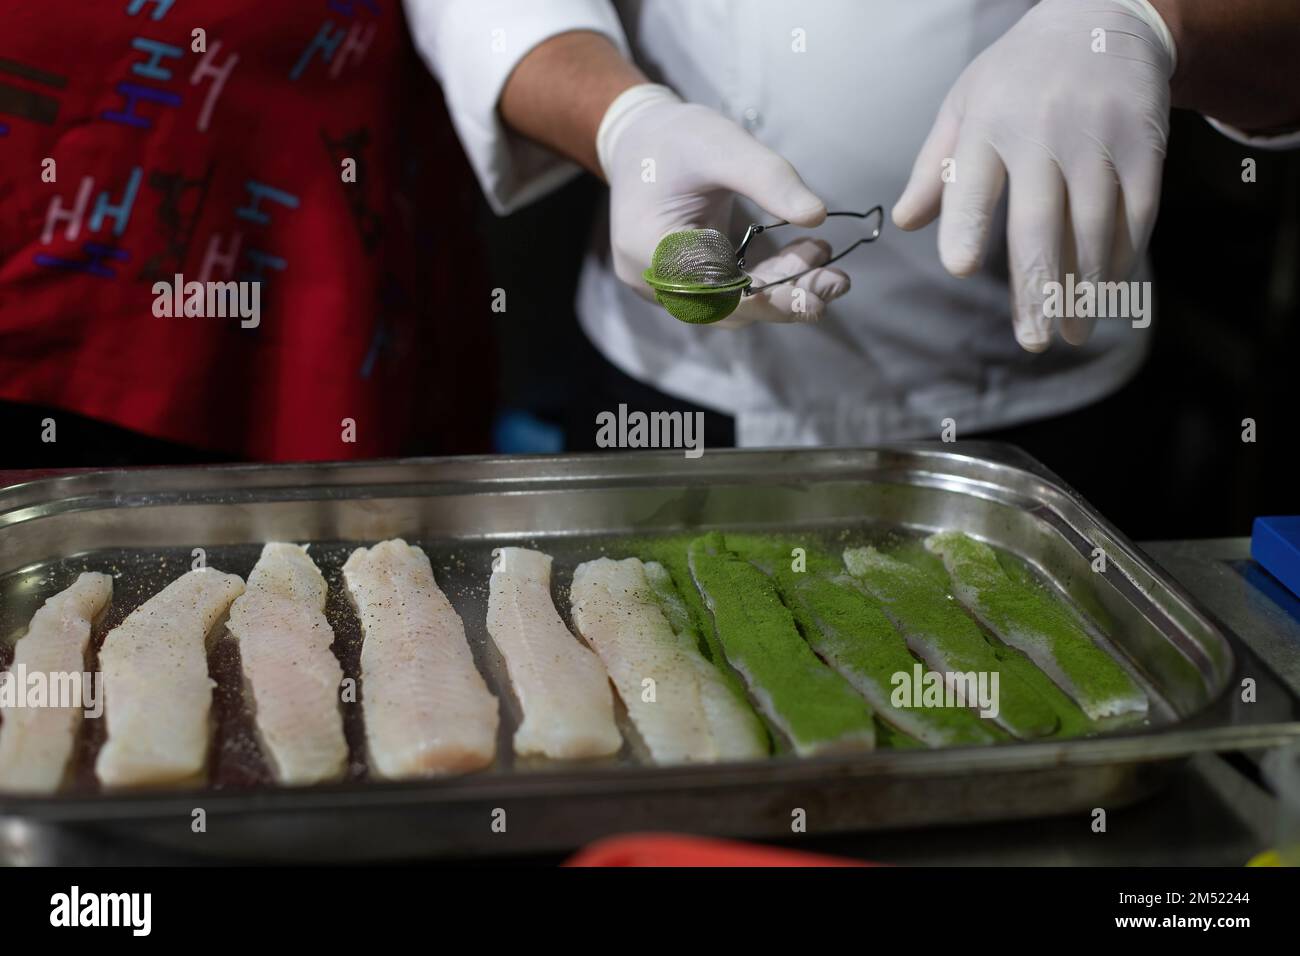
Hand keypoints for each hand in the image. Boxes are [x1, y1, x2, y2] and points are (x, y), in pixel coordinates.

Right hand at [597, 85, 850, 325]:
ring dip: (780, 290)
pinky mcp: (681, 280)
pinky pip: (727, 293)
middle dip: (784, 296)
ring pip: (730, 305)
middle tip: (837, 280)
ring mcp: (663, 283)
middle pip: (726, 308)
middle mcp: (650, 277)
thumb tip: (819, 215)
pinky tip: (803, 257)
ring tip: (826, 263)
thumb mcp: (724, 146)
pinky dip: (766, 279)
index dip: (768, 299)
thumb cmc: (678, 137)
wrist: (641, 137)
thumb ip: (770, 179)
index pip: (714, 294)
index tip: (817, 291)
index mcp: (649, 247)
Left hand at [893, 0, 1175, 349]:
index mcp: (987, 124)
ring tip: (1070, 332)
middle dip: (1036, 286)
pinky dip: (1122, 258)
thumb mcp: (964, 105)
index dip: (967, 224)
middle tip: (1032, 340)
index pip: (973, 182)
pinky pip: (1136, 214)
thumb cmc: (1018, 76)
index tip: (960, 267)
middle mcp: (1043, 132)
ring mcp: (1098, 139)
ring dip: (1084, 288)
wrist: (1104, 18)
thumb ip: (934, 168)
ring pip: (1093, 227)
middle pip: (1039, 221)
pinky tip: (1107, 292)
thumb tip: (904, 222)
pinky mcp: (1144, 146)